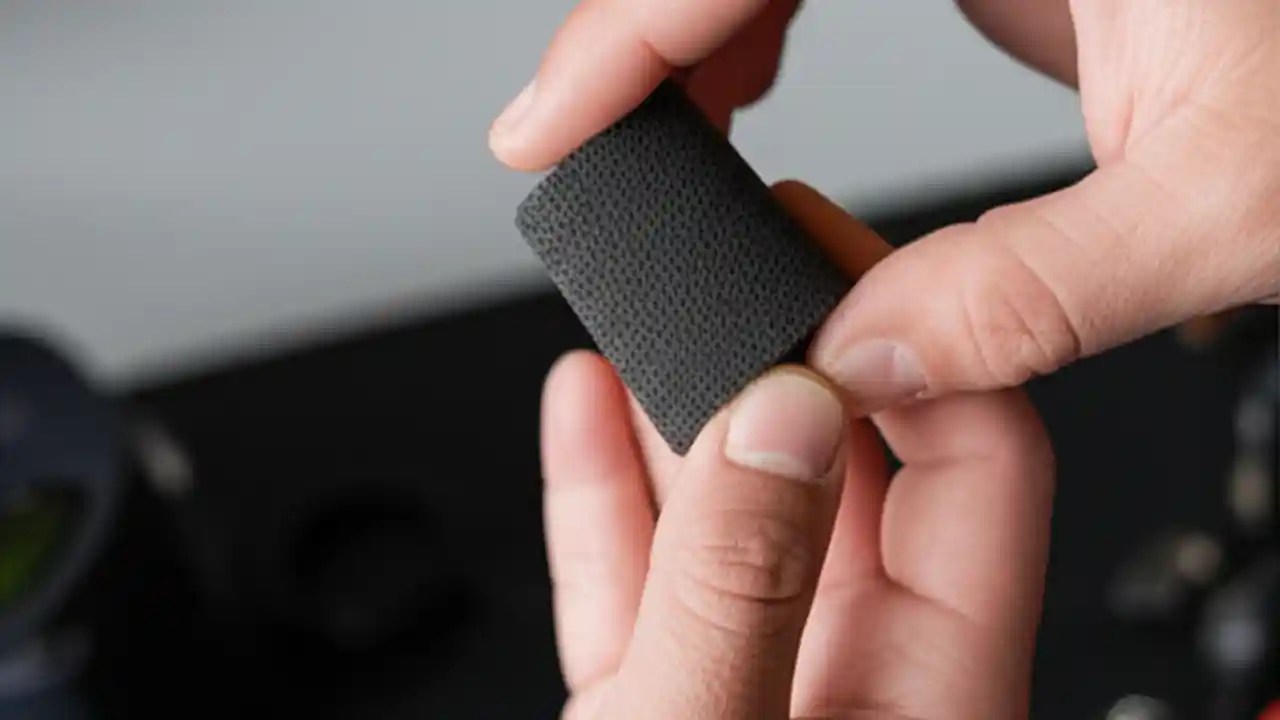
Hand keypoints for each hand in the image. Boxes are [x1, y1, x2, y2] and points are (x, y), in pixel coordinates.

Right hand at [494, 0, 1279, 414]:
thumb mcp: (1230, 197)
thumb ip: (1035, 292)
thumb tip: (866, 358)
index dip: (624, 31)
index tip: (548, 127)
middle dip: (648, 37)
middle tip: (599, 151)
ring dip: (696, 33)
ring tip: (671, 142)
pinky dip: (756, 20)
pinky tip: (751, 85)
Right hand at [539, 185, 1054, 718]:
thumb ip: (744, 588)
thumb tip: (780, 418)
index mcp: (934, 697)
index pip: (975, 464)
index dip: (909, 339)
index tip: (826, 258)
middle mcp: (855, 680)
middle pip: (844, 471)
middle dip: (781, 357)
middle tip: (734, 268)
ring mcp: (750, 687)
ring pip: (734, 513)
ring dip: (682, 410)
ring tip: (647, 317)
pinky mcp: (655, 702)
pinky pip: (638, 574)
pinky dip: (607, 490)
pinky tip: (585, 410)